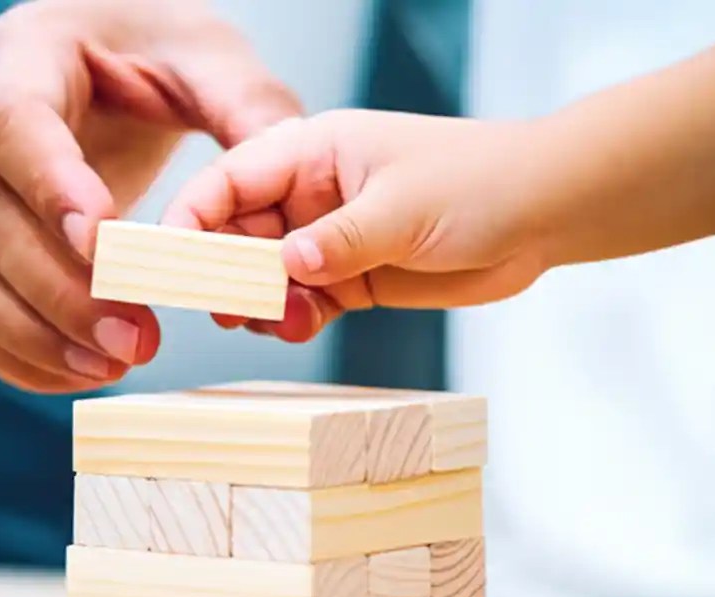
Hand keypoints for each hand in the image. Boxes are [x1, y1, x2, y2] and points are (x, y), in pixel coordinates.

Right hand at [0, 0, 301, 391]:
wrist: (113, 58)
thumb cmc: (159, 50)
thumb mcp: (211, 56)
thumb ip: (247, 109)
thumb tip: (277, 188)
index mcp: (29, 57)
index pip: (15, 122)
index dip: (49, 186)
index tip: (102, 242)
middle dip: (58, 288)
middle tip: (135, 338)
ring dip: (29, 331)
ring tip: (108, 366)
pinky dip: (16, 354)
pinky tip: (80, 372)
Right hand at [163, 111, 549, 342]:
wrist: (545, 213)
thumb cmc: (481, 182)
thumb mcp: (402, 209)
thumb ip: (338, 241)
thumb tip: (282, 268)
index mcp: (311, 152)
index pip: (226, 180)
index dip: (190, 218)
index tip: (169, 261)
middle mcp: (309, 195)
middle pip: (234, 235)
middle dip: (224, 275)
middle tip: (230, 310)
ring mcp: (328, 238)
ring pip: (262, 279)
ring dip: (262, 306)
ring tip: (290, 318)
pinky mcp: (350, 277)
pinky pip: (299, 304)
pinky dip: (293, 321)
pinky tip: (306, 325)